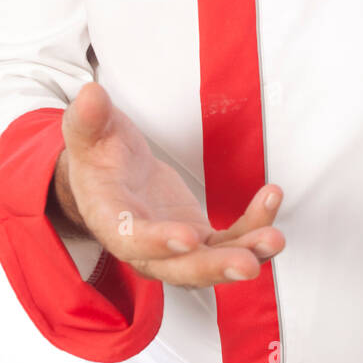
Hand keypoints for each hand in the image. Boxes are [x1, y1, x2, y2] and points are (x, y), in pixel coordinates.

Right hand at [51, 82, 284, 287]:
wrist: (110, 175)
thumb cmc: (99, 155)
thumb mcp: (88, 131)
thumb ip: (88, 118)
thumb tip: (89, 94)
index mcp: (110, 219)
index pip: (130, 238)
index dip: (156, 241)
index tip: (187, 237)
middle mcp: (143, 245)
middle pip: (177, 268)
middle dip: (213, 268)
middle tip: (247, 265)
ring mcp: (174, 247)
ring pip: (210, 263)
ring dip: (244, 254)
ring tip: (274, 240)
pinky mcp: (199, 239)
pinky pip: (229, 241)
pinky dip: (253, 227)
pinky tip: (271, 199)